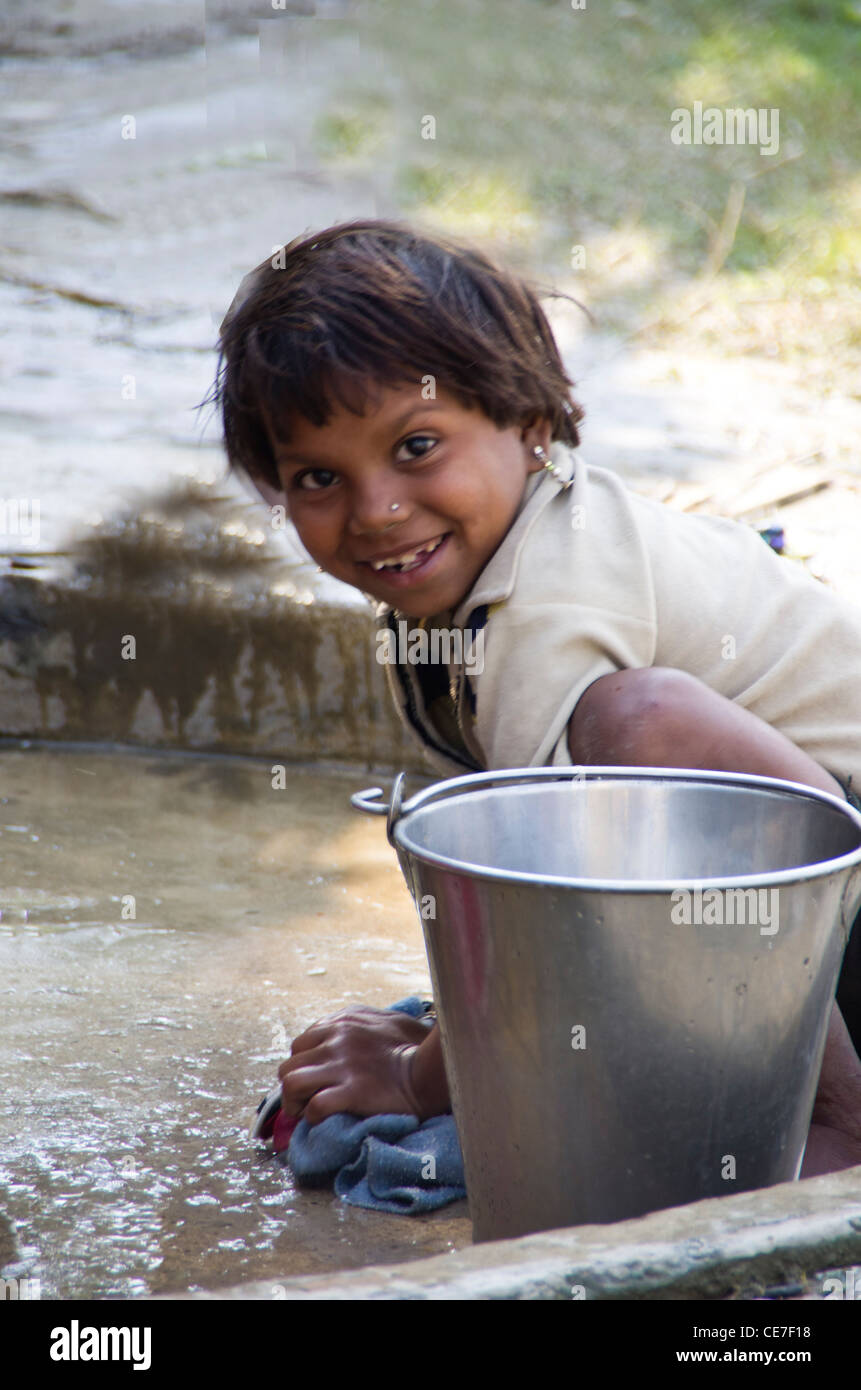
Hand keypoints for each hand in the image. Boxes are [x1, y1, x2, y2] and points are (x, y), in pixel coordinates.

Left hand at [277, 1005, 433, 1125]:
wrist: (432, 1068)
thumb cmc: (415, 1045)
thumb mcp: (385, 1019)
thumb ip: (358, 1023)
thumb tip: (342, 1032)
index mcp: (343, 1022)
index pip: (300, 1045)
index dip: (303, 1066)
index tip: (313, 1081)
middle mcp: (337, 1040)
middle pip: (289, 1065)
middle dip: (293, 1086)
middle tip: (305, 1100)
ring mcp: (343, 1066)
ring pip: (292, 1083)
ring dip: (295, 1102)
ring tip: (305, 1112)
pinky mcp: (352, 1092)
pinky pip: (314, 1107)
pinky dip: (314, 1117)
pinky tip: (324, 1120)